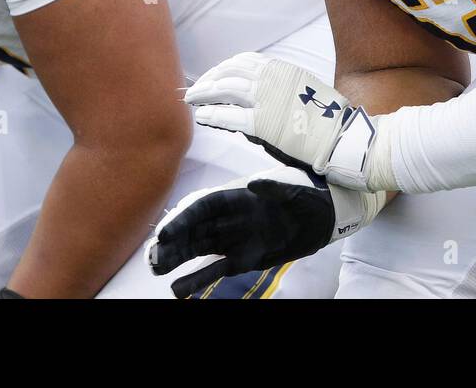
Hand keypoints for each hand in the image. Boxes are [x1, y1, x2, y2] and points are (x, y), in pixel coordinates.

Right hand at [145, 165, 383, 297]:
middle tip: (153, 258)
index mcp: (236, 198)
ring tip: (156, 270)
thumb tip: (254, 184)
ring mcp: (232, 239)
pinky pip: (213, 270)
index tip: (166, 233)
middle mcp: (228, 219)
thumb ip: (275, 188)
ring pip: (197, 250)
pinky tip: (177, 290)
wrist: (322, 221)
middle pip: (193, 230)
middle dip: (173, 242)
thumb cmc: (307, 200)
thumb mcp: (296, 192)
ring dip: (176, 259)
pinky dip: (195, 279)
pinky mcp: (240, 259)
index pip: (203, 208)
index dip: (183, 219)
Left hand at [184, 52, 380, 189]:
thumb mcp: (304, 92)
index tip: (212, 76)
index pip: (244, 61)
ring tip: (191, 100)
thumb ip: (279, 91)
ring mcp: (267, 101)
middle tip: (194, 89)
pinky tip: (202, 116)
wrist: (345, 140)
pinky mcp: (264, 124)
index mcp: (284, 70)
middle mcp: (273, 80)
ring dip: (204, 93)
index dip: (223, 67)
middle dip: (209, 80)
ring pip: (226, 90)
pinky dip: (212, 114)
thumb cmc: (328, 121)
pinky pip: (230, 116)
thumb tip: (256, 98)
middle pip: (230, 72)